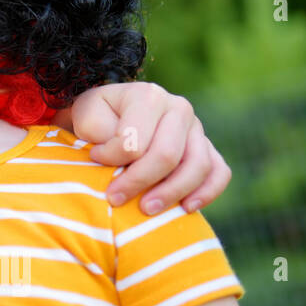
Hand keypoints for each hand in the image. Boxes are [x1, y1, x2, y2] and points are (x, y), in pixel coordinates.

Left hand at [67, 82, 231, 214]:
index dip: (112, 158)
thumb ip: (99, 132)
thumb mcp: (86, 115)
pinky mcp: (207, 148)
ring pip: (198, 166)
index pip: (135, 140)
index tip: (94, 159)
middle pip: (167, 155)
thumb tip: (123, 158)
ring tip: (146, 210)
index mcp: (149, 96)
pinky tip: (186, 208)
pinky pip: (219, 172)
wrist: (112, 115)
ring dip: (172, 193)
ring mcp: (197, 129)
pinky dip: (207, 192)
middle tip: (115, 199)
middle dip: (140, 182)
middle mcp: (179, 108)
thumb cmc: (98, 117)